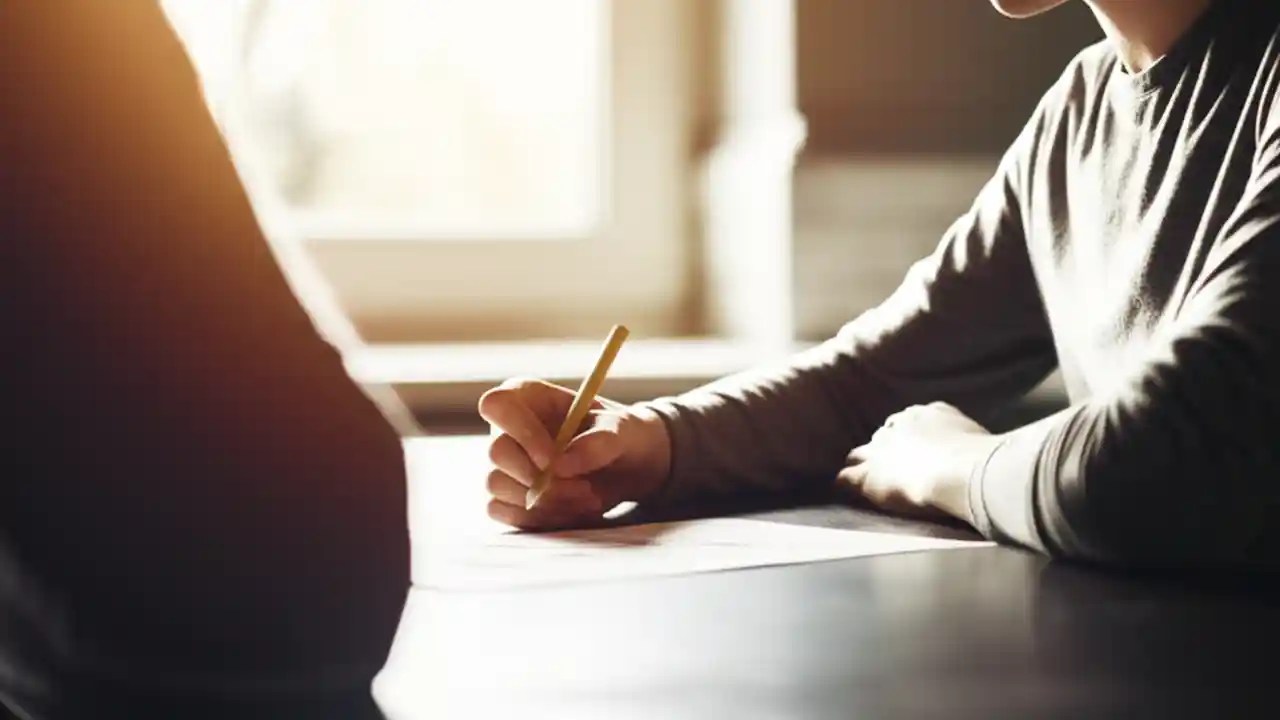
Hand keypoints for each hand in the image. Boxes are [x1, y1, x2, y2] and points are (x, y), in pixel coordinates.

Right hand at [477, 378, 671, 529]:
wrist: (629, 468)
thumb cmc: (620, 435)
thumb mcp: (623, 430)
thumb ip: (599, 440)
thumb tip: (561, 466)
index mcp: (528, 396)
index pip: (497, 404)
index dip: (521, 432)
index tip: (552, 460)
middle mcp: (508, 428)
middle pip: (497, 452)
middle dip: (541, 479)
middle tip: (585, 489)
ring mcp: (505, 464)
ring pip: (498, 485)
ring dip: (545, 502)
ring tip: (588, 499)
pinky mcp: (507, 496)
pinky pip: (501, 511)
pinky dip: (537, 518)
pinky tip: (570, 511)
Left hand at [838, 401, 1000, 522]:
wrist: (963, 471)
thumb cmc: (985, 460)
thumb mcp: (983, 443)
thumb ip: (978, 447)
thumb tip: (998, 458)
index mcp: (929, 414)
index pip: (911, 423)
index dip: (910, 437)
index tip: (915, 448)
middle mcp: (900, 426)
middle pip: (884, 435)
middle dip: (884, 448)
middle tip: (886, 463)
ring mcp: (881, 450)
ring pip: (860, 454)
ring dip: (860, 464)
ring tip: (857, 473)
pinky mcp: (868, 476)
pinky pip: (846, 477)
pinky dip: (844, 482)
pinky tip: (840, 488)